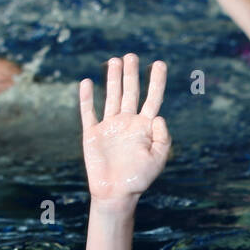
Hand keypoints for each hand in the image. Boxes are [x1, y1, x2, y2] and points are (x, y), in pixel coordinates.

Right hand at [79, 54, 169, 204]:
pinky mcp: (92, 133)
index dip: (156, 82)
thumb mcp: (158, 160)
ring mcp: (109, 126)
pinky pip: (88, 112)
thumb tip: (158, 116)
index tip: (159, 64)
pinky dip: (87, 98)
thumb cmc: (138, 179)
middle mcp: (127, 123)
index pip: (152, 99)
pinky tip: (88, 83)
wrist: (115, 193)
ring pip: (112, 96)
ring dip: (113, 79)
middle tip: (131, 56)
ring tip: (115, 60)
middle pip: (130, 92)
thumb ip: (162, 138)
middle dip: (131, 74)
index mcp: (144, 127)